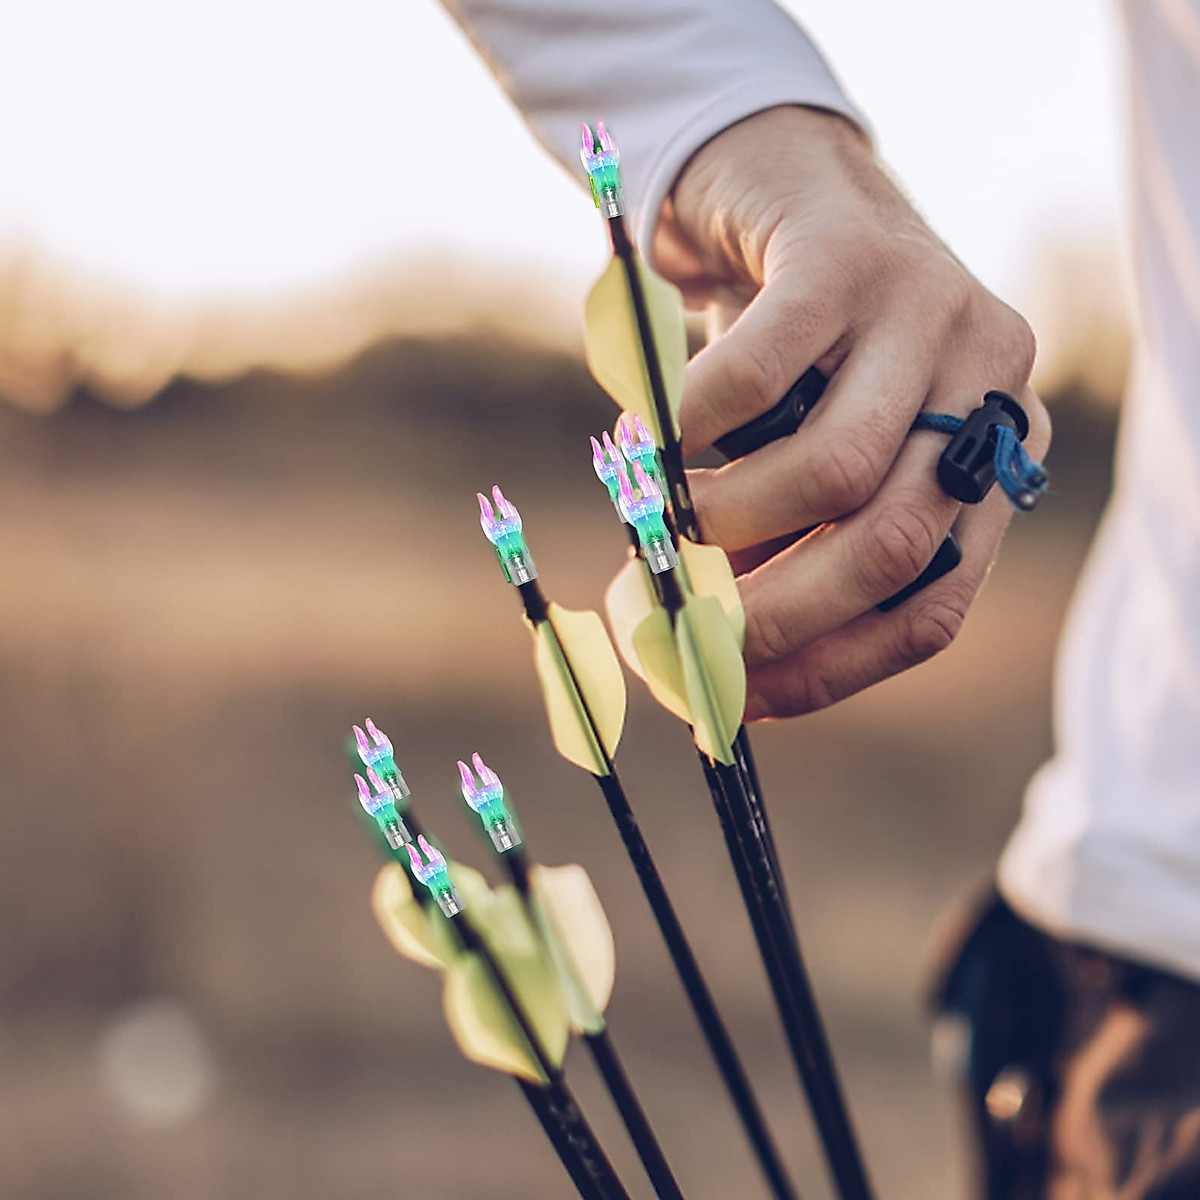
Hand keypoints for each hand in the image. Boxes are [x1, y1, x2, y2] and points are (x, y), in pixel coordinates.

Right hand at [654, 106, 1050, 718]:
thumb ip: (772, 555)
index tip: (741, 698)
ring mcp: (931, 311)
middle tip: (683, 627)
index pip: (930, 607)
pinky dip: (680, 432)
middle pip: (893, 546)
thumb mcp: (796, 464)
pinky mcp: (849, 255)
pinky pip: (751, 381)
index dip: (829, 668)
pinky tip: (647, 437)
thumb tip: (702, 659)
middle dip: (773, 612)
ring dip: (726, 518)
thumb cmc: (788, 355)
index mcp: (991, 463)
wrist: (782, 189)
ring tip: (666, 514)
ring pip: (834, 471)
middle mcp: (990, 386)